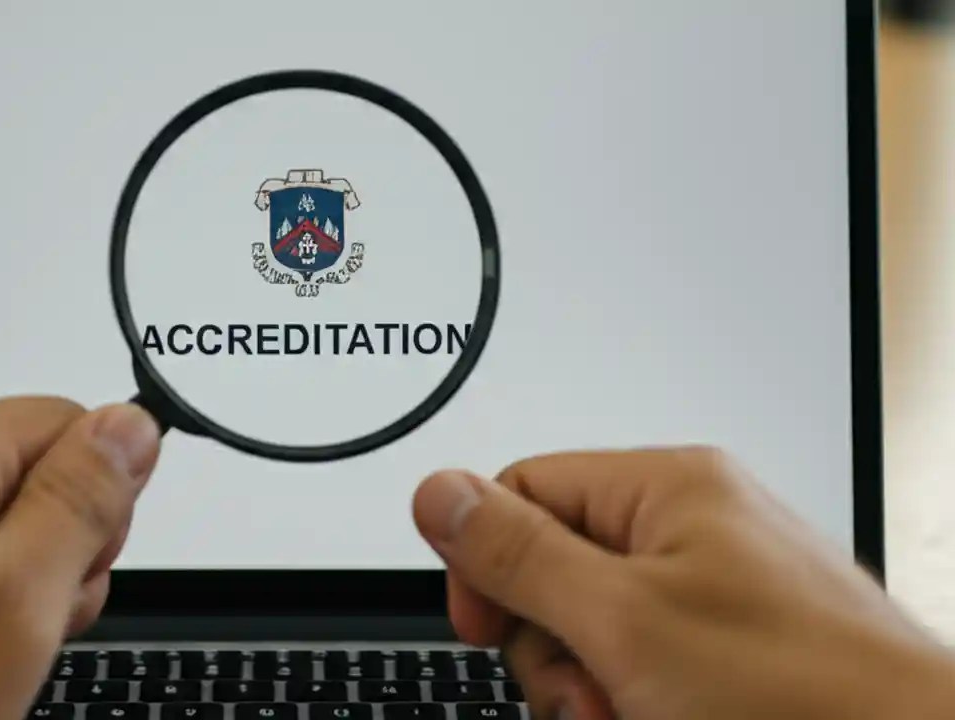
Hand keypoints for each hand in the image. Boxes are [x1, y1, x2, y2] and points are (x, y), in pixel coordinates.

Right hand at [413, 447, 954, 719]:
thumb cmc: (803, 692)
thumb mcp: (626, 621)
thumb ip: (519, 555)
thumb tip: (436, 494)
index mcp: (666, 488)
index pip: (523, 491)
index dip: (488, 564)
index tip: (486, 630)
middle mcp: (691, 526)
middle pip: (553, 568)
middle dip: (553, 648)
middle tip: (592, 694)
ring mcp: (714, 587)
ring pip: (594, 626)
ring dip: (592, 687)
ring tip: (634, 719)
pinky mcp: (730, 643)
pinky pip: (644, 659)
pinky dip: (636, 700)